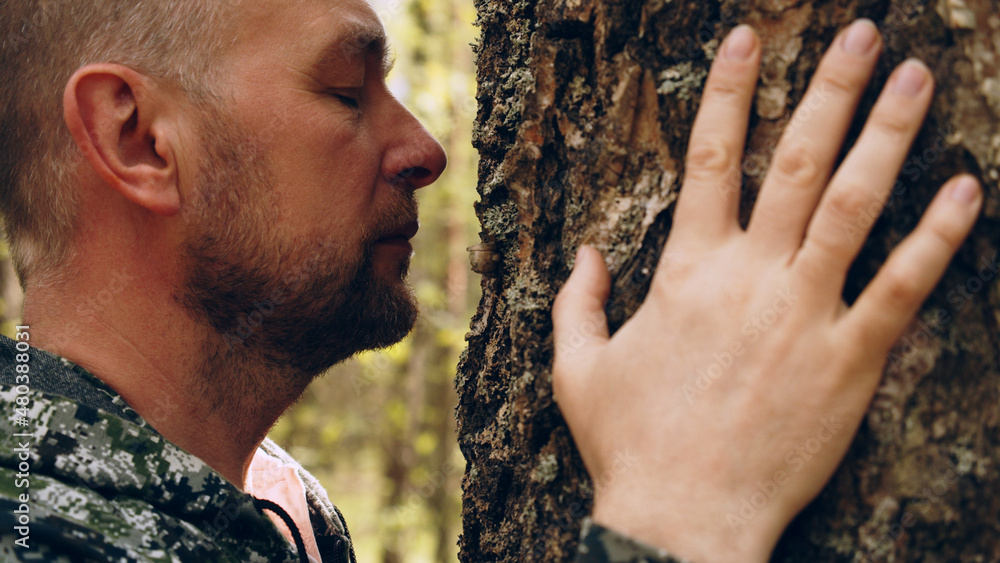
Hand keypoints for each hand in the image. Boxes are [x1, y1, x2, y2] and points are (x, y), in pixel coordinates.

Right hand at [551, 20, 980, 561]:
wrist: (682, 520)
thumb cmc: (630, 445)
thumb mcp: (577, 369)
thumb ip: (578, 302)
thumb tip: (584, 253)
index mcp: (685, 271)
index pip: (706, 159)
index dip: (727, 92)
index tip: (747, 37)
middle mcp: (749, 277)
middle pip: (794, 162)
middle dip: (829, 89)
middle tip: (864, 36)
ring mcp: (803, 315)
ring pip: (852, 206)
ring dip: (887, 136)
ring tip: (918, 79)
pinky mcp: (850, 361)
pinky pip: (900, 287)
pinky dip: (936, 237)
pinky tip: (966, 189)